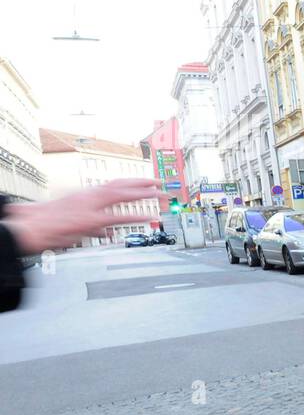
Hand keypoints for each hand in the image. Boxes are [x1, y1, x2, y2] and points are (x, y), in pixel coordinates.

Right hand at [3, 179, 169, 254]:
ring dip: (144, 195)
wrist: (30, 226)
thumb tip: (107, 233)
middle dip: (144, 183)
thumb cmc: (47, 225)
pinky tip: (149, 217)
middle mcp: (90, 197)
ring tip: (162, 195)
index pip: (114, 184)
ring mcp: (91, 207)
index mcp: (87, 195)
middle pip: (122, 185)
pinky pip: (119, 217)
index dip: (133, 181)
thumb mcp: (75, 222)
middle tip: (162, 183)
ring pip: (123, 195)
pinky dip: (135, 216)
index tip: (148, 180)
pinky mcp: (91, 220)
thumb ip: (95, 227)